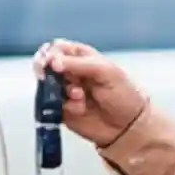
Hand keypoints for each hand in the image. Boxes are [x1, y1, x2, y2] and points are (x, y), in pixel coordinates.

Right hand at [32, 38, 147, 147]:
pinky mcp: (62, 110)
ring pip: (47, 86)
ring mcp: (65, 92)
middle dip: (47, 72)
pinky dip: (64, 106)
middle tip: (49, 77)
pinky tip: (81, 109)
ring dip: (61, 91)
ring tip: (80, 96)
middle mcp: (70, 73)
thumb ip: (78, 64)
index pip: (57, 48)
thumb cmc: (124, 94)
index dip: (50, 53)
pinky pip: (52, 106)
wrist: (129, 126)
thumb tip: (52, 62)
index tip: (51, 62)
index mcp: (81, 57)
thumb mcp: (106, 72)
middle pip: (46, 66)